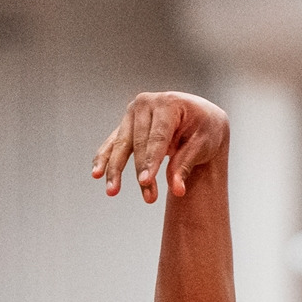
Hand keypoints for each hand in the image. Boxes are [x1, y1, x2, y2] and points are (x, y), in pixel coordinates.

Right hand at [93, 91, 229, 202]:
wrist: (200, 116)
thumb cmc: (205, 128)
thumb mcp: (203, 144)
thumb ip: (186, 164)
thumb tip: (177, 190)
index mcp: (168, 103)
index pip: (157, 137)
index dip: (151, 161)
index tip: (146, 182)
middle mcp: (145, 104)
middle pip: (138, 143)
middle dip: (140, 171)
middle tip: (148, 198)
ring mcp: (132, 113)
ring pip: (121, 144)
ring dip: (115, 169)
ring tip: (112, 191)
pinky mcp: (126, 125)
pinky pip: (112, 143)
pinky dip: (104, 158)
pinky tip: (97, 174)